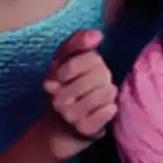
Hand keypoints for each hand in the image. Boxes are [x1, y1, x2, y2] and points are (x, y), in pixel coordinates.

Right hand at [42, 30, 117, 160]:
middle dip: (103, 76)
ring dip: (108, 92)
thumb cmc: (70, 85)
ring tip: (98, 95)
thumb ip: (78, 42)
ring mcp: (69, 115)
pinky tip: (103, 109)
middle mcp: (56, 98)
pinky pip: (108, 111)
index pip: (87, 58)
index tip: (89, 66)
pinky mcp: (84, 129)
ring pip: (107, 92)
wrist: (61, 126)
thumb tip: (96, 34)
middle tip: (95, 83)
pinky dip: (110, 108)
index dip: (94, 60)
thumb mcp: (67, 60)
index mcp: (52, 78)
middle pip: (100, 74)